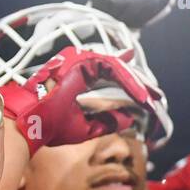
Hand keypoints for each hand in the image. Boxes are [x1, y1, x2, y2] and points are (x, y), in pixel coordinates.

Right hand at [0, 46, 167, 152]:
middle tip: (157, 95)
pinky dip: (128, 81)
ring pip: (117, 68)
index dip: (130, 85)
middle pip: (117, 70)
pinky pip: (113, 68)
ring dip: (136, 83)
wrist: (32, 123)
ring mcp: (79, 62)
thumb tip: (130, 120)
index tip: (146, 97)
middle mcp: (79, 66)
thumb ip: (108, 122)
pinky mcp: (82, 63)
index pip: (110, 76)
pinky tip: (141, 95)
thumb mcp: (87, 128)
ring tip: (152, 96)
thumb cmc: (51, 125)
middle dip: (139, 83)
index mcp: (78, 78)